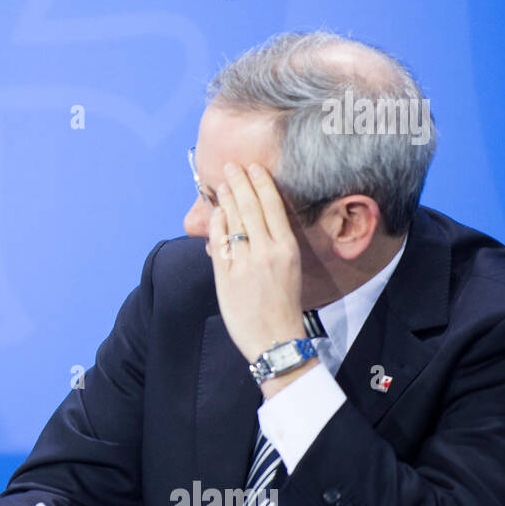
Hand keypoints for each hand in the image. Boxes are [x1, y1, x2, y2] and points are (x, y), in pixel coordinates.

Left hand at [207, 162, 309, 369]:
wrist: (276, 339)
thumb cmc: (283, 304)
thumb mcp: (288, 269)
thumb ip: (272, 245)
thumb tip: (252, 221)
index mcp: (287, 249)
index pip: (273, 206)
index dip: (261, 183)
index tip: (253, 167)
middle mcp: (267, 252)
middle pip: (250, 208)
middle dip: (239, 183)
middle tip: (231, 166)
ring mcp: (245, 264)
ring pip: (233, 222)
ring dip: (226, 200)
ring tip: (221, 185)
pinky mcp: (226, 277)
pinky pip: (218, 244)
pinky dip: (216, 226)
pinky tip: (216, 214)